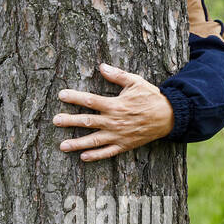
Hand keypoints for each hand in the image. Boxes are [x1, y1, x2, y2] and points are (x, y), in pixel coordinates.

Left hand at [53, 64, 174, 161]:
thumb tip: (101, 66)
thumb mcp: (135, 82)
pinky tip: (83, 157)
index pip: (90, 100)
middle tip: (55, 121)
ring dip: (77, 143)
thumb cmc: (150, 97)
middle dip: (69, 121)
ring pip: (94, 140)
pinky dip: (95, 156)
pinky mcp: (124, 145)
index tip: (61, 95)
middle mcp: (114, 121)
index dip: (74, 97)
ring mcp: (118, 135)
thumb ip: (117, 75)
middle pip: (87, 121)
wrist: (168, 117)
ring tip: (62, 146)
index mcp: (115, 104)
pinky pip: (107, 152)